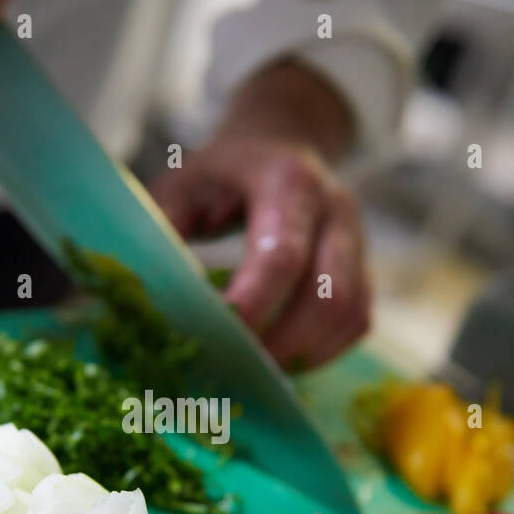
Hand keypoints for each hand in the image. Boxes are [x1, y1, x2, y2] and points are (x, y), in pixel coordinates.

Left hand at [147, 64, 370, 370]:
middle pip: (328, 293)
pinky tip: (283, 359)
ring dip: (304, 353)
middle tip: (236, 369)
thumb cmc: (224, 172)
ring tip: (257, 371)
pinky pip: (357, 321)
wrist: (284, 142)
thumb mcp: (183, 182)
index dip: (254, 304)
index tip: (219, 339)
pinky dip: (322, 350)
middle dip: (282, 343)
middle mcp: (335, 208)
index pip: (281, 255)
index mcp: (287, 181)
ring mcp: (357, 240)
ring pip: (350, 313)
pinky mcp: (364, 268)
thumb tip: (149, 289)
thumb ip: (164, 228)